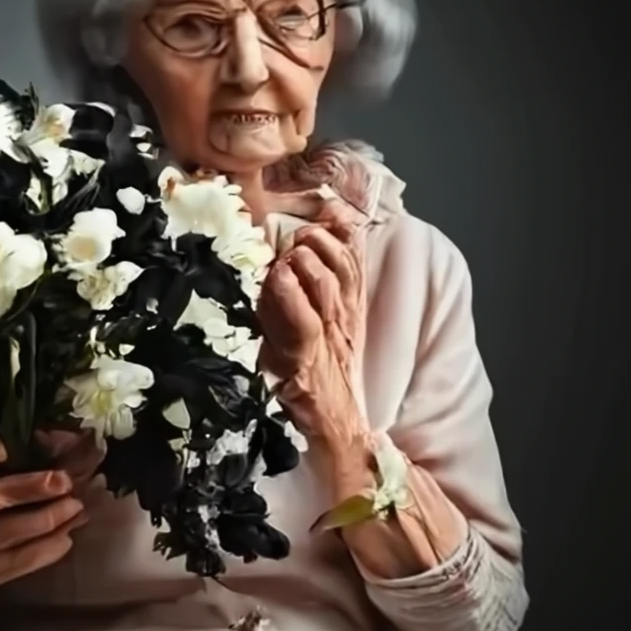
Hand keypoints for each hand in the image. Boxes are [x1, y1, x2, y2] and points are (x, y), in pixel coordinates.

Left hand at [257, 216, 371, 466]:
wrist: (334, 422)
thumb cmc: (318, 372)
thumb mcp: (316, 321)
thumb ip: (305, 288)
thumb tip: (284, 252)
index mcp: (349, 302)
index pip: (352, 252)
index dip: (340, 225)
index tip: (326, 209)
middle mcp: (344, 313)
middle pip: (340, 259)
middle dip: (316, 238)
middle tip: (295, 238)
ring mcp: (329, 333)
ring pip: (324, 281)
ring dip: (303, 261)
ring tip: (285, 259)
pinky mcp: (308, 355)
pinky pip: (303, 318)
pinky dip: (289, 294)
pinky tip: (278, 277)